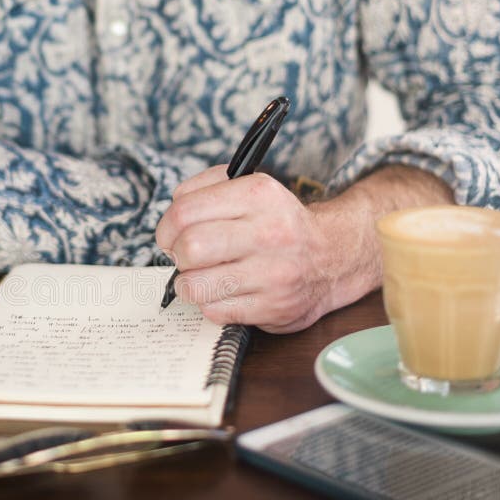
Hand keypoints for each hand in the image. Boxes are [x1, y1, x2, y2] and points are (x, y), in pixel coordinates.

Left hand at [156, 166, 334, 332]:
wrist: (333, 256)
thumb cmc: (277, 223)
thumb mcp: (249, 187)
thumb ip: (204, 188)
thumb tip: (172, 214)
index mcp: (258, 195)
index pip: (184, 212)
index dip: (166, 228)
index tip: (170, 235)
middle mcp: (269, 233)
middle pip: (189, 248)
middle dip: (177, 255)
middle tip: (186, 256)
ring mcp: (273, 274)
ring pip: (196, 286)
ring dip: (189, 284)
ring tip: (203, 276)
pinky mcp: (274, 308)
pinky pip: (214, 312)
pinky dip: (211, 303)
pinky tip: (225, 292)